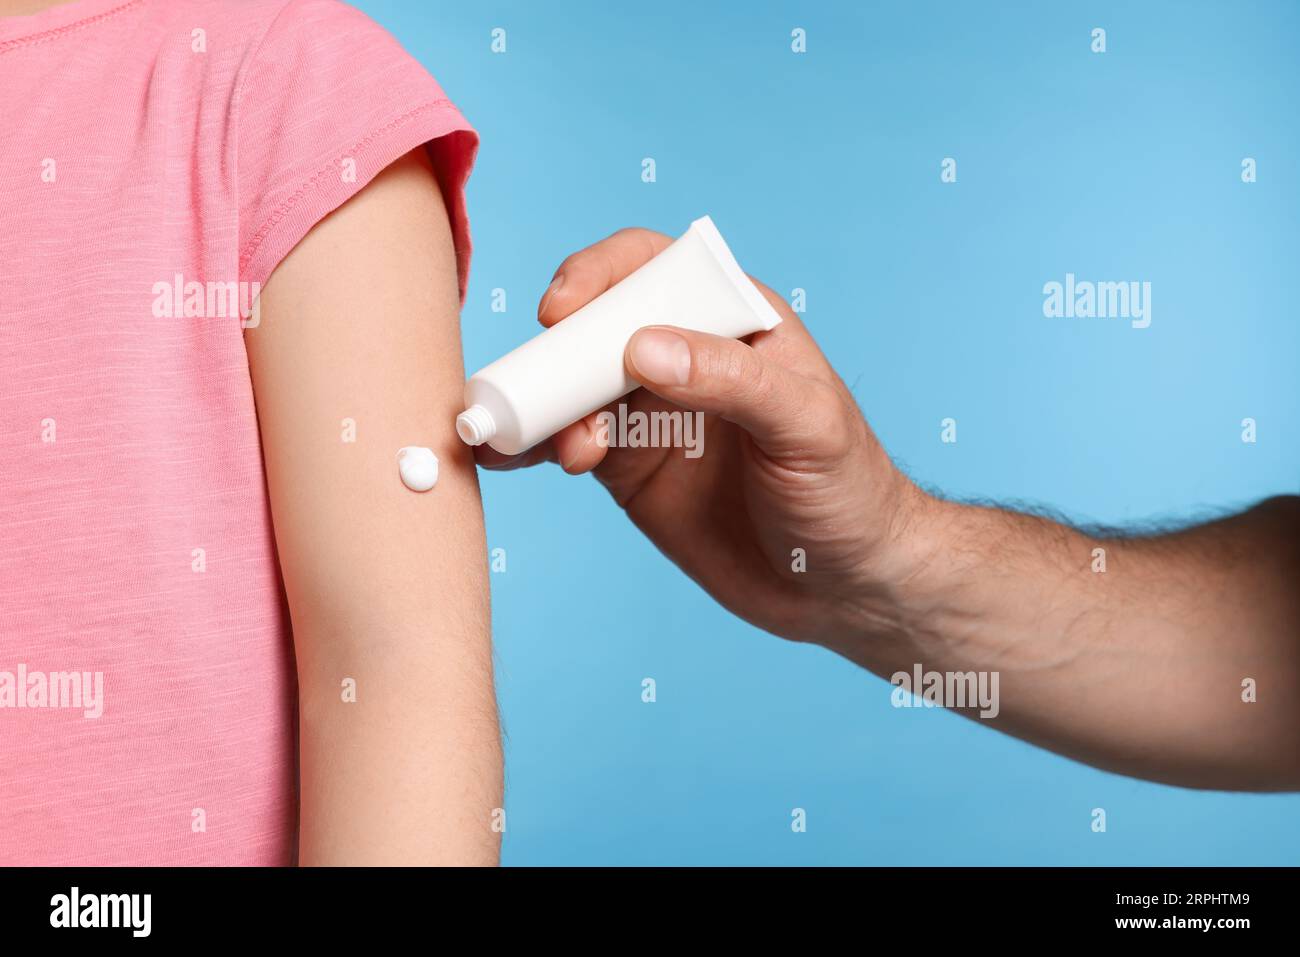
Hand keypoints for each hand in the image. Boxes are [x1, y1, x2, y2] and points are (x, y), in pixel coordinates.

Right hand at [475, 228, 929, 647]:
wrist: (841, 585)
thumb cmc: (848, 489)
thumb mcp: (808, 426)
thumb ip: (732, 381)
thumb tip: (641, 349)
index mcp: (731, 321)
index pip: (653, 269)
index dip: (601, 276)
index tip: (565, 312)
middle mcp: (682, 356)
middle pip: (595, 324)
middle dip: (554, 348)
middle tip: (530, 388)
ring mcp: (650, 412)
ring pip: (571, 386)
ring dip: (539, 404)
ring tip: (529, 440)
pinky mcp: (628, 468)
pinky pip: (567, 441)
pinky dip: (532, 444)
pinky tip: (507, 457)